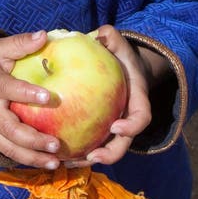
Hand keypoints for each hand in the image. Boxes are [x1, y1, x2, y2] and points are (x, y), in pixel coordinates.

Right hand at [0, 30, 61, 168]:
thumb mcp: (2, 49)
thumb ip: (21, 43)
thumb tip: (43, 35)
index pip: (10, 89)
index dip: (27, 93)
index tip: (50, 96)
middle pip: (10, 129)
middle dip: (33, 139)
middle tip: (56, 143)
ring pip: (9, 147)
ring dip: (31, 157)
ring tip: (55, 163)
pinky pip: (8, 153)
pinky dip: (27, 161)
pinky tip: (47, 165)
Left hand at [69, 25, 151, 166]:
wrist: (117, 66)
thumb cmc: (116, 54)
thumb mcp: (116, 42)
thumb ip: (110, 37)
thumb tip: (98, 36)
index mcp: (136, 100)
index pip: (141, 117)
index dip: (132, 126)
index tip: (115, 127)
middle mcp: (127, 118)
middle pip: (123, 143)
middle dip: (110, 154)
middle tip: (92, 156)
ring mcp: (113, 128)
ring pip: (104, 150)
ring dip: (88, 159)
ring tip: (68, 162)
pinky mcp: (97, 130)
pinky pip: (88, 144)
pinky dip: (75, 153)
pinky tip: (56, 156)